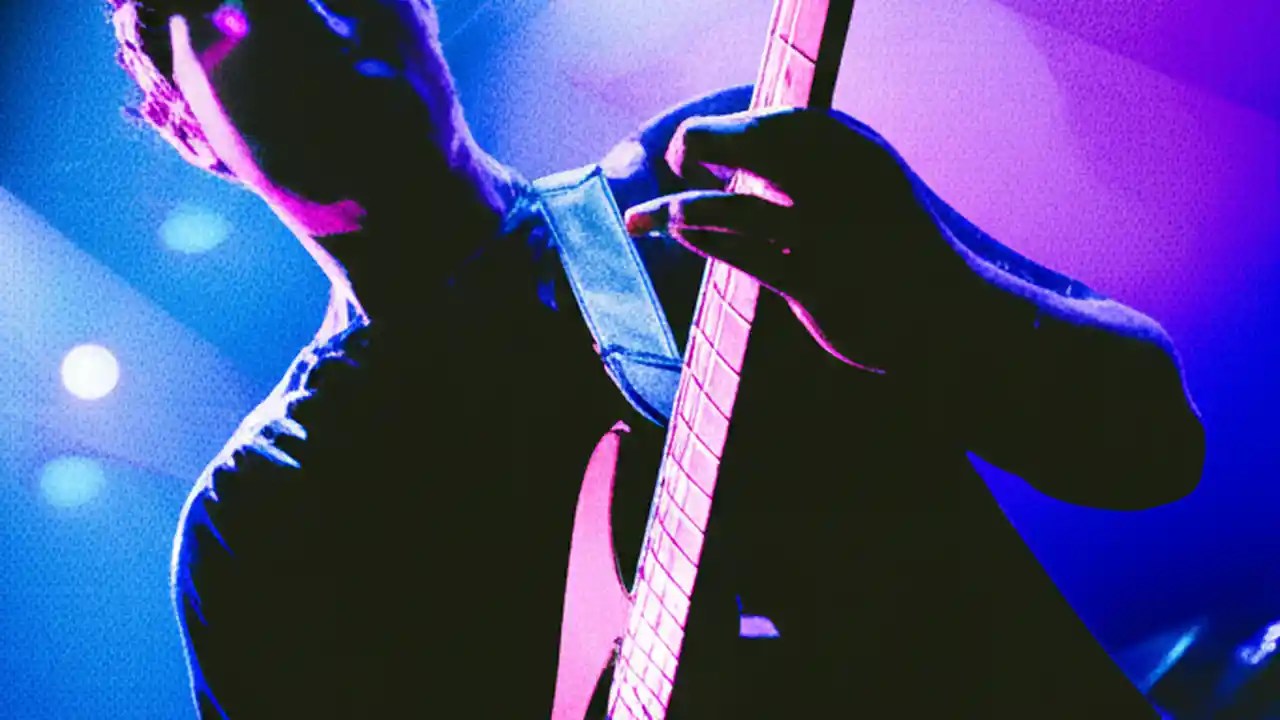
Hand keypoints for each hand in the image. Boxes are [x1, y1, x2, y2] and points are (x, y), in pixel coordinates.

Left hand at [622, 107, 973, 374]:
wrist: (953, 313)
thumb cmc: (896, 246)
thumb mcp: (863, 187)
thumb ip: (811, 167)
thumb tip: (742, 150)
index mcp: (854, 150)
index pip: (772, 125)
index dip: (722, 132)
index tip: (694, 156)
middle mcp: (840, 183)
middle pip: (750, 146)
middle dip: (695, 147)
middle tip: (674, 165)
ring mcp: (829, 233)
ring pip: (736, 209)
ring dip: (677, 211)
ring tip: (639, 219)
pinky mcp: (816, 282)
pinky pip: (745, 258)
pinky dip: (705, 244)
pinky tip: (680, 235)